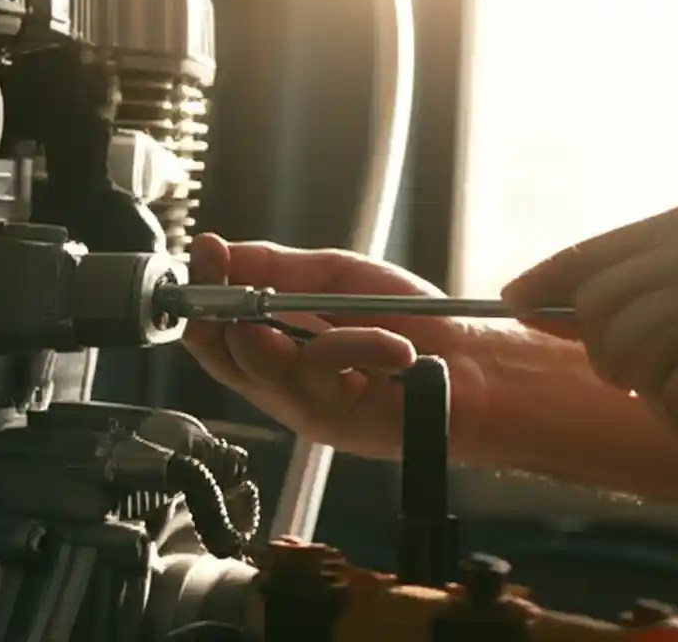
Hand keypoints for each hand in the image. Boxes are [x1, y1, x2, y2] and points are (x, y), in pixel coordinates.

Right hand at [182, 234, 474, 458]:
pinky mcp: (339, 426)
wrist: (478, 365)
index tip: (207, 253)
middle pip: (222, 356)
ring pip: (265, 366)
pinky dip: (357, 348)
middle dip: (224, 312)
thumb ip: (277, 268)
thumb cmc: (414, 322)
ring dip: (293, 329)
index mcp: (274, 347)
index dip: (200, 294)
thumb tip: (222, 250)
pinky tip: (392, 346)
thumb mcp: (336, 277)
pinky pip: (326, 376)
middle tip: (240, 282)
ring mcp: (307, 406)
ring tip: (325, 311)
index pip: (213, 330)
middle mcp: (281, 382)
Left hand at [502, 197, 677, 445]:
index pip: (589, 255)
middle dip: (620, 355)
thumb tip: (528, 303)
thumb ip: (635, 287)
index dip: (544, 284)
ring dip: (664, 390)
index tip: (515, 300)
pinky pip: (674, 404)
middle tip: (677, 367)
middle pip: (597, 312)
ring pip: (628, 360)